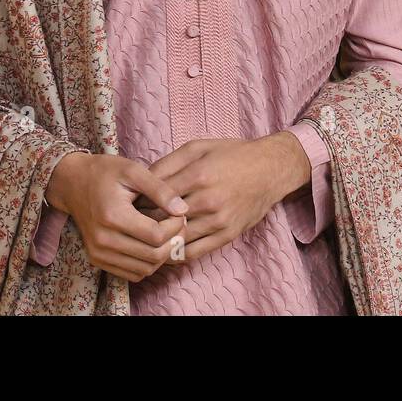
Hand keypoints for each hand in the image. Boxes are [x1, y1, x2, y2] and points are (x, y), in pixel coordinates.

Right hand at [46, 151, 189, 282]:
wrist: (73, 183)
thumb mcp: (134, 170)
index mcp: (112, 216)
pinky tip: (152, 244)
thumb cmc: (105, 173)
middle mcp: (103, 240)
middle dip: (174, 242)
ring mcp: (98, 254)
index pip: (156, 236)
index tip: (180, 213)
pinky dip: (147, 264)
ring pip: (144, 270)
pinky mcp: (97, 260)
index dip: (176, 227)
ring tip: (167, 234)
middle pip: (152, 256)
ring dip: (162, 255)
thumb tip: (183, 210)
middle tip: (179, 224)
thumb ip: (160, 190)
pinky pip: (132, 274)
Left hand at [137, 133, 309, 263]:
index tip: (130, 203)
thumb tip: (142, 180)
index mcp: (199, 174)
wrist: (271, 169)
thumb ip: (169, 162)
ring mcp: (219, 220)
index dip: (138, 200)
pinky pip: (194, 253)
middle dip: (145, 221)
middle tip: (134, 221)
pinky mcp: (227, 235)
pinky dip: (175, 253)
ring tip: (147, 235)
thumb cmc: (232, 154)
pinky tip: (167, 247)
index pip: (155, 195)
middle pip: (163, 219)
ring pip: (176, 238)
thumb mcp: (198, 147)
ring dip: (159, 239)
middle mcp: (208, 200)